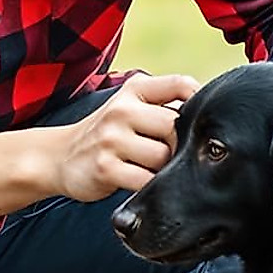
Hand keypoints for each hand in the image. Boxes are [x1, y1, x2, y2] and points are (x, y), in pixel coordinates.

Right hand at [56, 74, 198, 201]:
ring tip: (150, 170)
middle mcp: (122, 110)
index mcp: (135, 89)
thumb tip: (214, 118)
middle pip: (176, 128)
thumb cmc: (108, 134)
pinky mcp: (105, 168)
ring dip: (164, 170)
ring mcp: (111, 139)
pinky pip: (144, 181)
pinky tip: (139, 183)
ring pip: (163, 157)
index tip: (198, 126)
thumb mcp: (131, 106)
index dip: (200, 105)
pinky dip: (148, 186)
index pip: (183, 86)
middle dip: (179, 147)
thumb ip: (167, 103)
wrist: (59, 156)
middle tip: (169, 156)